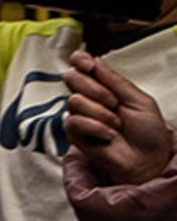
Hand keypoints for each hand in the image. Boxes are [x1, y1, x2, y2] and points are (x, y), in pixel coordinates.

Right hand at [69, 50, 173, 186]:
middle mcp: (89, 98)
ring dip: (100, 113)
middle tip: (114, 103)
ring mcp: (80, 115)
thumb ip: (115, 80)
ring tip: (116, 125)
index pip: (81, 65)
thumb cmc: (148, 132)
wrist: (148, 160)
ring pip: (74, 101)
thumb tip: (94, 60)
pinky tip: (108, 136)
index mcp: (105, 86)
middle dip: (95, 89)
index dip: (80, 60)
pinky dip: (95, 128)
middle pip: (72, 78)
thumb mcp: (139, 100)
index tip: (87, 63)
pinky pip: (73, 121)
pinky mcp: (75, 134)